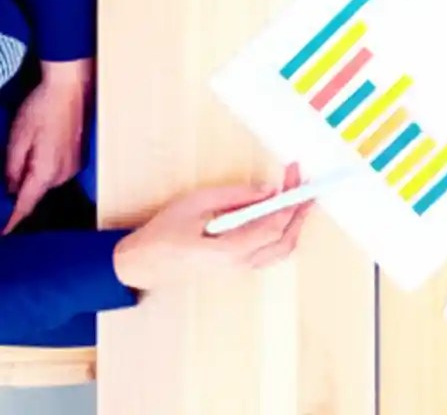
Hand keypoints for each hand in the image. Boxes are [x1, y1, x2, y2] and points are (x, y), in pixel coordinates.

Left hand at [4, 59, 92, 233]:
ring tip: (23, 152)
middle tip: (6, 177)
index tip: (4, 231)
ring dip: (32, 176)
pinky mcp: (78, 157)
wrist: (70, 89)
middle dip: (20, 191)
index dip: (13, 219)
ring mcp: (73, 166)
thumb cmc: (41, 110)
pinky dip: (43, 168)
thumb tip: (11, 188)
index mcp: (46, 171)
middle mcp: (63, 173)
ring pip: (45, 181)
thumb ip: (13, 168)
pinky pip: (56, 171)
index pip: (27, 203)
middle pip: (36, 192)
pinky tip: (38, 148)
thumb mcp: (17, 138)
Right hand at [112, 164, 312, 290]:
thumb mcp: (197, 203)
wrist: (141, 264)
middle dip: (299, 209)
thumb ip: (235, 196)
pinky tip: (280, 210)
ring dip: (294, 220)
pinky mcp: (238, 267)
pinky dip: (283, 230)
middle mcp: (240, 265)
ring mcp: (240, 270)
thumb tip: (268, 190)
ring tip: (296, 193)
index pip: (273, 227)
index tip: (297, 179)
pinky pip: (271, 251)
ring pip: (281, 249)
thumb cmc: (163, 233)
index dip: (290, 201)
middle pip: (285, 240)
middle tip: (302, 182)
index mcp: (228, 252)